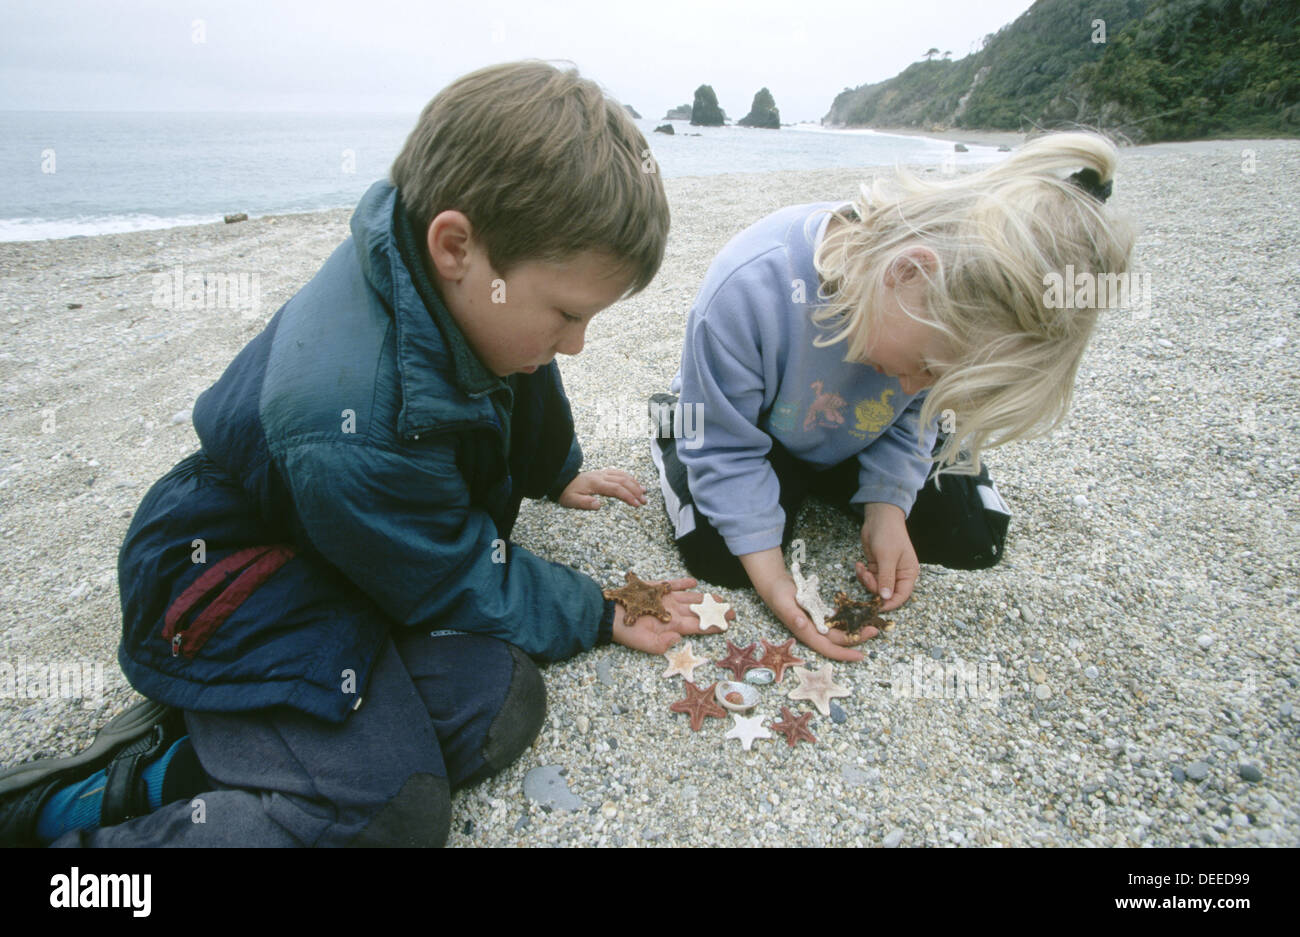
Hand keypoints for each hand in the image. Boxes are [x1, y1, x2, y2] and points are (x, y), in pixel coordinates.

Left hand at [558, 469, 646, 509]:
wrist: (562, 480)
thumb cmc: (567, 493)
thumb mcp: (571, 501)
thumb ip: (584, 503)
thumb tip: (598, 505)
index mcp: (596, 483)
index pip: (616, 488)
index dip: (628, 496)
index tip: (636, 504)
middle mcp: (601, 476)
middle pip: (623, 481)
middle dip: (636, 491)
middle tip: (644, 501)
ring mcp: (603, 473)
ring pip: (623, 475)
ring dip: (635, 483)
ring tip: (644, 493)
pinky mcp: (603, 472)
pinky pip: (619, 472)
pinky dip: (630, 477)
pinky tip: (636, 483)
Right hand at [611, 576, 734, 654]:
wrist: (609, 616)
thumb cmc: (626, 631)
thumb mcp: (643, 644)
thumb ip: (661, 644)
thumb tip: (677, 639)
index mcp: (671, 625)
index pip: (697, 625)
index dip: (713, 625)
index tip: (727, 624)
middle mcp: (672, 612)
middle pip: (699, 611)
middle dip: (716, 611)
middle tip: (732, 610)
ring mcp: (666, 599)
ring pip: (691, 598)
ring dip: (706, 597)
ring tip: (720, 597)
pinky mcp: (657, 588)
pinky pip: (673, 584)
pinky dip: (683, 583)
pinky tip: (694, 582)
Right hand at [739, 548, 864, 662]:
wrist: (773, 583)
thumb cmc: (777, 593)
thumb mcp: (783, 602)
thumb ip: (793, 616)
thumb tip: (803, 628)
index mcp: (805, 632)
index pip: (827, 648)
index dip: (844, 653)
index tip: (861, 655)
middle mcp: (812, 631)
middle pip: (837, 641)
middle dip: (856, 638)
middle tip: (874, 630)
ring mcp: (815, 624)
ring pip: (838, 632)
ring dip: (854, 630)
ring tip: (870, 624)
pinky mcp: (818, 615)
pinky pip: (835, 622)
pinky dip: (847, 621)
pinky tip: (857, 616)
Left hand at [857, 502, 917, 612]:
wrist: (879, 518)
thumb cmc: (888, 534)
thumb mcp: (887, 557)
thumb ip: (886, 578)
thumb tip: (886, 597)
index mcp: (908, 573)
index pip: (901, 595)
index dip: (890, 603)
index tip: (876, 607)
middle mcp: (898, 574)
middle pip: (885, 592)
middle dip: (873, 587)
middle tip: (866, 575)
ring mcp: (886, 571)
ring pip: (874, 586)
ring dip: (865, 580)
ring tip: (862, 568)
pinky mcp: (876, 567)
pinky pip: (868, 578)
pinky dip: (862, 574)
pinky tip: (859, 564)